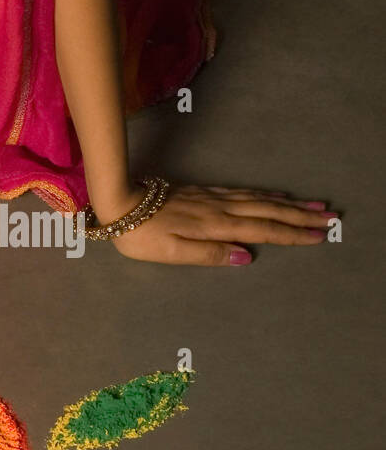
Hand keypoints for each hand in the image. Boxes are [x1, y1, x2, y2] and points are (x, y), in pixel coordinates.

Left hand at [101, 183, 335, 265]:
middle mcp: (219, 209)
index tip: (319, 236)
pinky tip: (272, 195)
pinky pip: (242, 192)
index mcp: (215, 226)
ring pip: (257, 199)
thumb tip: (246, 256)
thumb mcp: (172, 253)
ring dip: (287, 203)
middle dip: (300, 216)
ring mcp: (211, 198)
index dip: (292, 234)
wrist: (119, 202)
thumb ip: (210, 254)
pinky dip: (263, 194)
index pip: (262, 231)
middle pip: (267, 212)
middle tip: (330, 218)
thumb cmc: (141, 235)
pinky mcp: (202, 192)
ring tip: (312, 205)